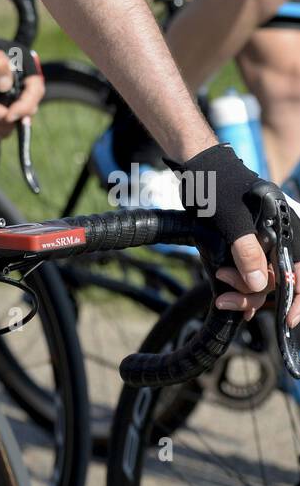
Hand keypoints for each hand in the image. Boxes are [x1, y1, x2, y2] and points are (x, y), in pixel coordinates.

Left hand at [0, 23, 43, 140]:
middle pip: (26, 108)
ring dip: (0, 124)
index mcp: (24, 67)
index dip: (26, 105)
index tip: (10, 114)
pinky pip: (3, 124)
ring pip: (14, 119)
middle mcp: (20, 84)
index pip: (35, 90)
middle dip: (9, 116)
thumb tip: (5, 86)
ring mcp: (9, 97)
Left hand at [172, 144, 294, 320]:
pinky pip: (249, 274)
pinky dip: (240, 287)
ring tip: (221, 289)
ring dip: (243, 291)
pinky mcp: (245, 245)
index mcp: (286, 228)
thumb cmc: (216, 183)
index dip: (299, 298)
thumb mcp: (231, 218)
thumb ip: (247, 251)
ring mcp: (262, 243)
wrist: (196, 166)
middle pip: (279, 280)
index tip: (288, 319)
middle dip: (254, 294)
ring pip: (262, 280)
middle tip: (226, 297)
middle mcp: (279, 238)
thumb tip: (260, 284)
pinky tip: (227, 296)